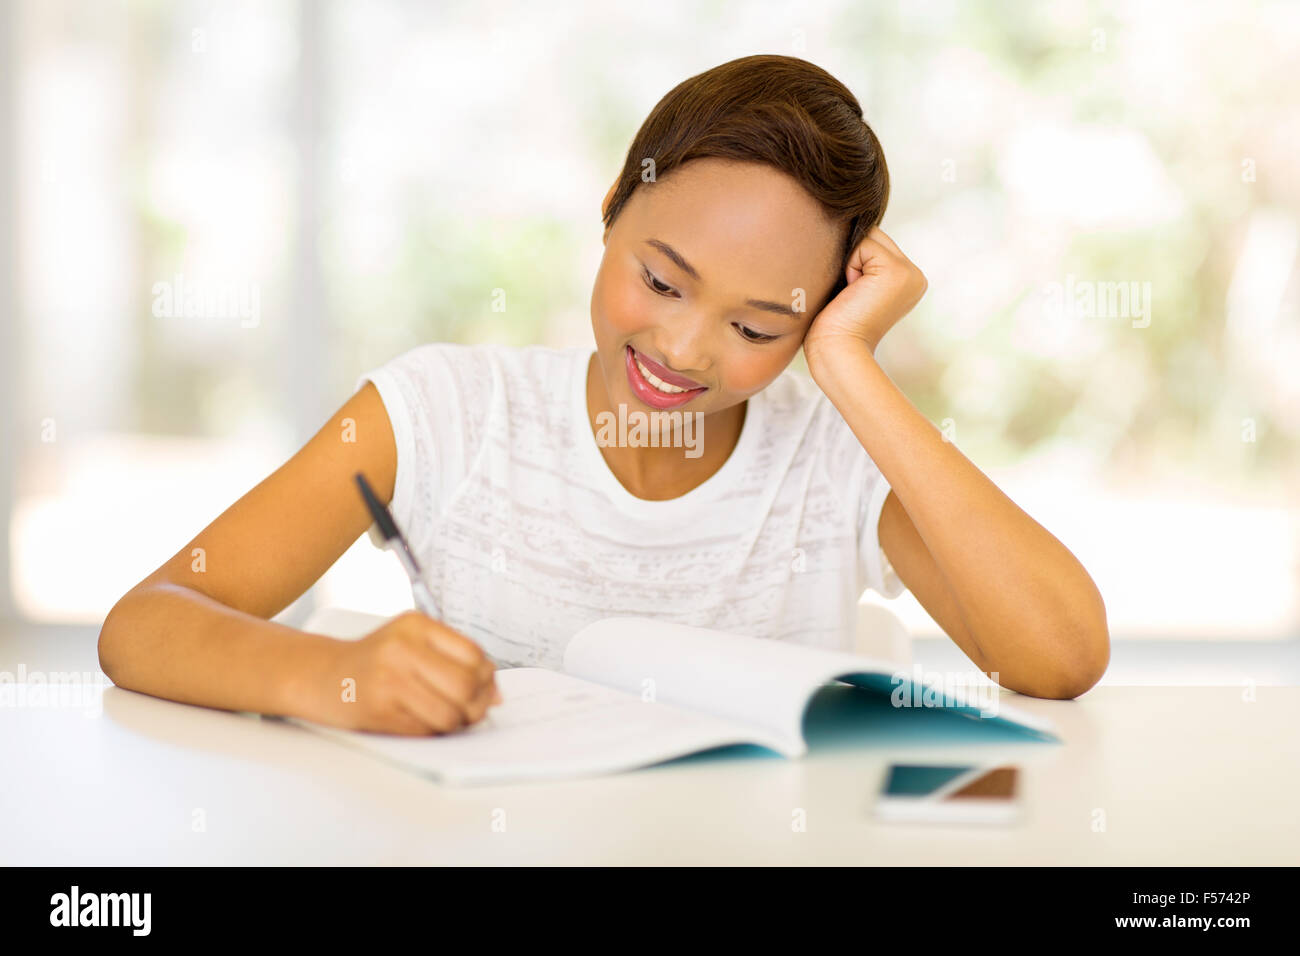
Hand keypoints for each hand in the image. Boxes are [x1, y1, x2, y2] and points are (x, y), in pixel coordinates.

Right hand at [306, 610, 501, 734]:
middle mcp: (402, 648)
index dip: (487, 679)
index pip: (474, 655)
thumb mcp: (412, 642)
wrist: (321, 675)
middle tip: (472, 711)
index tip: (485, 689)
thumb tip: (496, 694)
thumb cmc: (373, 661)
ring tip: (448, 718)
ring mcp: (389, 680)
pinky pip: (426, 731)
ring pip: (450, 715)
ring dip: (456, 725)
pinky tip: (425, 722)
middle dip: (477, 706)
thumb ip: (455, 660)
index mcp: (416, 625)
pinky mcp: (378, 710)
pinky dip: (434, 733)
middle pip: (467, 687)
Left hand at [803, 226, 926, 367]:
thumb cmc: (833, 327)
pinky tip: (851, 291)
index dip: (853, 259)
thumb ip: (860, 261)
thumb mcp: (852, 288)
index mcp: (908, 280)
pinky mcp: (897, 270)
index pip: (876, 244)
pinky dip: (849, 264)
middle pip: (874, 236)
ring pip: (868, 237)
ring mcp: (910, 272)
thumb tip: (846, 226)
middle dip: (852, 257)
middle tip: (848, 293)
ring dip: (849, 261)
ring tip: (850, 292)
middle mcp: (915, 275)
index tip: (848, 292)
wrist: (836, 351)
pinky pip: (862, 244)